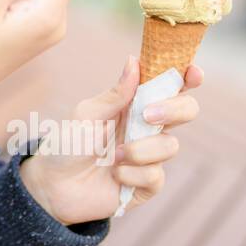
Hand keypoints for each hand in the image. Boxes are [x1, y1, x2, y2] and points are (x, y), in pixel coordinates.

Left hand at [18, 56, 203, 224]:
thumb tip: (134, 60)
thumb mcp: (86, 114)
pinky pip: (156, 176)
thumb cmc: (67, 144)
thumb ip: (114, 94)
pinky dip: (133, 174)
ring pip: (171, 146)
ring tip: (112, 156)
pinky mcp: (147, 184)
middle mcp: (147, 128)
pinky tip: (115, 176)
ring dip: (139, 150)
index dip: (187, 77)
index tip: (192, 73)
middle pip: (186, 111)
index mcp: (134, 105)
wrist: (53, 185)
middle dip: (174, 110)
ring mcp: (150, 156)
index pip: (169, 86)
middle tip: (147, 116)